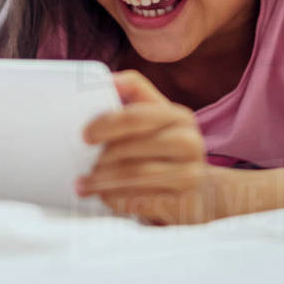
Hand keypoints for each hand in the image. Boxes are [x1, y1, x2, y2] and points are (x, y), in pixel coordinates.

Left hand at [77, 70, 214, 224]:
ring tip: (84, 185)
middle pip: (133, 148)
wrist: (200, 194)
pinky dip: (117, 200)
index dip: (107, 124)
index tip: (85, 135)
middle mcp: (190, 143)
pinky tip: (104, 198)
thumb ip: (135, 94)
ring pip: (136, 176)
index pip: (137, 116)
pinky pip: (142, 202)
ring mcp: (191, 175)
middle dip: (102, 158)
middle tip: (82, 167)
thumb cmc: (167, 152)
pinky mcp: (186, 204)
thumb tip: (109, 79)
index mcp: (179, 117)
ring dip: (103, 181)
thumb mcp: (158, 120)